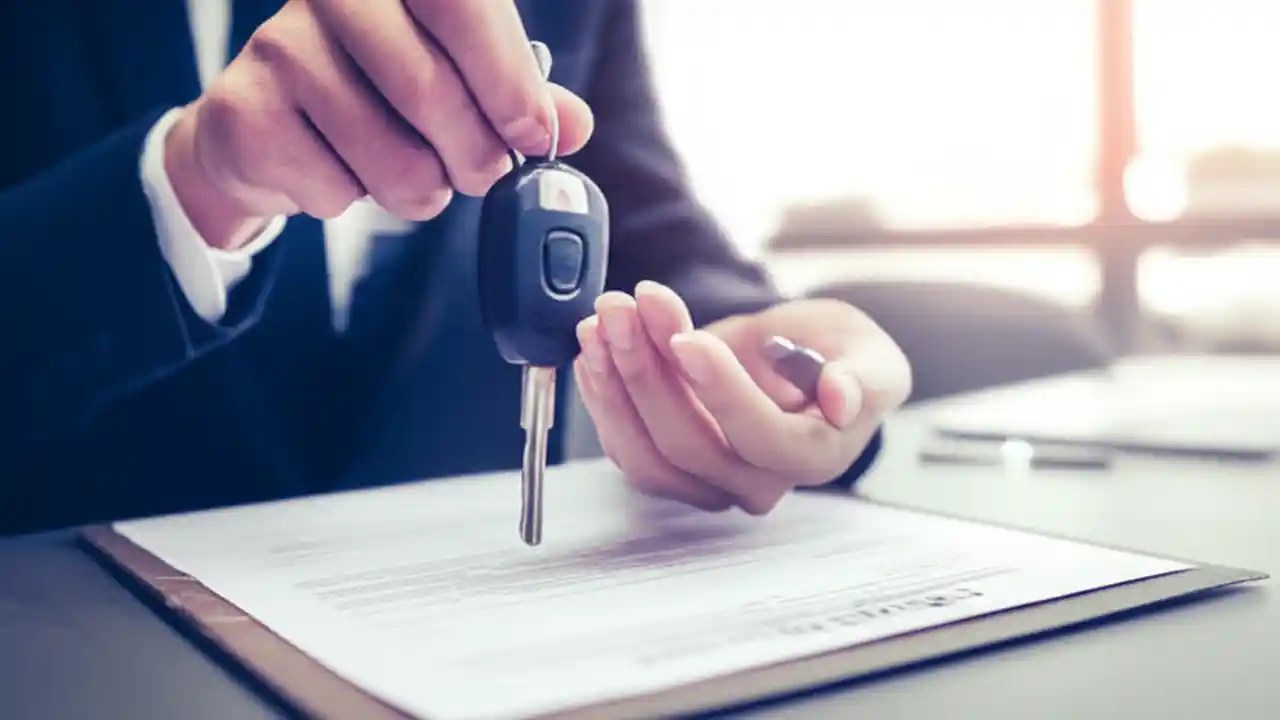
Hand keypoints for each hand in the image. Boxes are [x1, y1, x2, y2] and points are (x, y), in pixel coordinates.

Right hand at [165, 0, 593, 248]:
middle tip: (481, 174)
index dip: (506, 79)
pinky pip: (338, 190)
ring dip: (419, 191)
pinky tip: (337, 168)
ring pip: (391, 158)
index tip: (533, 134)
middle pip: (429, 91)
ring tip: (410, 174)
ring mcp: (278, 47)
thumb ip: (517, 95)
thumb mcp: (457, 81)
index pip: (460, 5)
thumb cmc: (374, 94)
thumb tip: (574, 124)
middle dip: (474, 156)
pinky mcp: (244, 110)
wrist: (265, 127)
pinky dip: (355, 200)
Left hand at [574, 282, 911, 514]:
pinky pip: (624, 447)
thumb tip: (841, 398)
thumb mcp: (871, 356)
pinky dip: (602, 395)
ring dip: (614, 383)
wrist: (806, 364)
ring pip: (645, 454)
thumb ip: (863, 378)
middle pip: (689, 445)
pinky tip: (594, 347)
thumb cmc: (841, 359)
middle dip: (648, 369)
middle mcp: (757, 483)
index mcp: (814, 456)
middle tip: (625, 305)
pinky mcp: (668, 468)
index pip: (762, 438)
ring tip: (603, 319)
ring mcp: (707, 482)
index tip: (687, 338)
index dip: (720, 391)